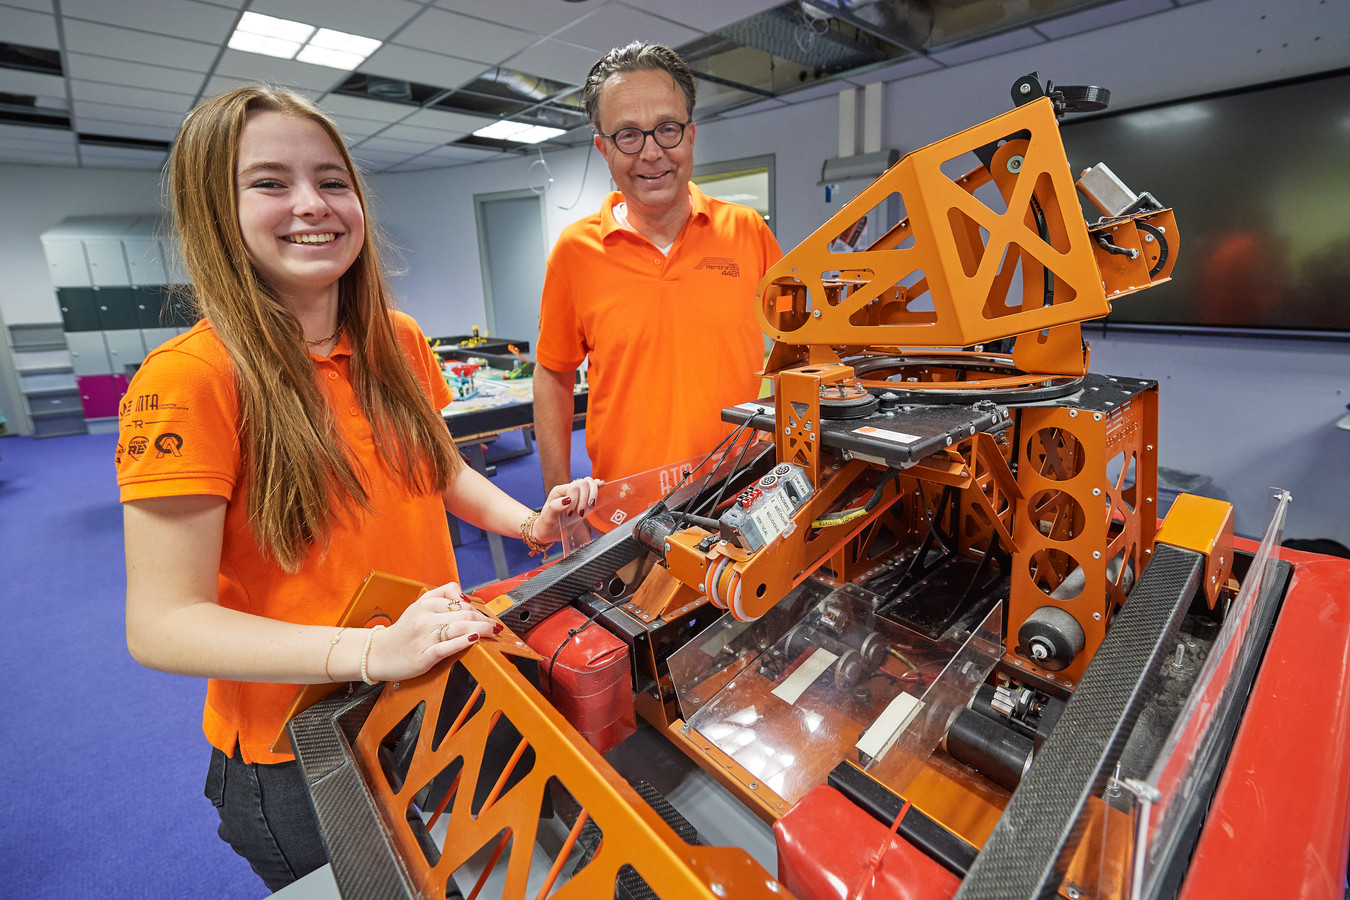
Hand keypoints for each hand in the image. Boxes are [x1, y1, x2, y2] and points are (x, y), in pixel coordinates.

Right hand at [366, 582, 498, 681]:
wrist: (378, 653)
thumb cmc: (402, 632)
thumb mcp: (418, 606)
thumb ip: (440, 596)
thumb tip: (465, 596)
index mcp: (425, 604)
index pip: (460, 601)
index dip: (478, 609)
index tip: (487, 617)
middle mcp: (424, 618)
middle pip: (464, 614)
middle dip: (485, 620)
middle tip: (496, 626)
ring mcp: (423, 637)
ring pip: (458, 628)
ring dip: (481, 629)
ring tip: (492, 632)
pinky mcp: (423, 655)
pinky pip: (446, 646)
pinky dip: (463, 642)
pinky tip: (474, 640)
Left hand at [533, 476, 603, 544]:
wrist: (549, 532)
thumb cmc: (546, 525)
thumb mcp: (547, 518)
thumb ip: (554, 508)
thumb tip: (567, 500)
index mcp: (559, 491)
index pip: (573, 487)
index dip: (575, 500)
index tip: (570, 514)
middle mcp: (568, 490)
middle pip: (583, 483)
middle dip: (584, 499)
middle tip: (579, 513)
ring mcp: (576, 494)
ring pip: (589, 483)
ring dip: (593, 495)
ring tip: (589, 506)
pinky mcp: (583, 499)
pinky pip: (592, 487)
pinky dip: (597, 486)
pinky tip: (601, 485)